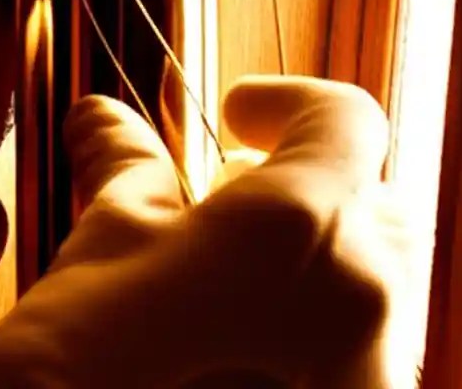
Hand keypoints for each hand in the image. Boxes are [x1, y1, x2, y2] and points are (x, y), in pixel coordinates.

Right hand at [0, 76, 415, 387]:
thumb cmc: (84, 376)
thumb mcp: (97, 256)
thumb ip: (122, 172)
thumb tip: (103, 118)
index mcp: (303, 226)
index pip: (343, 118)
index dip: (285, 100)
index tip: (231, 115)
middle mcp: (367, 300)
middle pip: (374, 201)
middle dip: (306, 184)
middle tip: (222, 202)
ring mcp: (374, 375)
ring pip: (377, 283)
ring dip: (314, 260)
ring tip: (223, 283)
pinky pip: (363, 354)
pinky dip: (316, 329)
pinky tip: (239, 350)